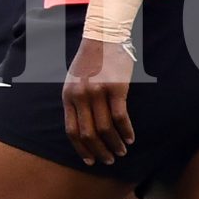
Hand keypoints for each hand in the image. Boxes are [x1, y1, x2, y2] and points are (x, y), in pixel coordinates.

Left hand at [60, 35, 136, 164]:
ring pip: (105, 129)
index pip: (71, 131)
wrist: (104, 37)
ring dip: (115, 144)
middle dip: (99, 151)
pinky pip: (121, 117)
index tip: (89, 161)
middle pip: (88, 134)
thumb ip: (75, 101)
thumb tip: (81, 126)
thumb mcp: (73, 81)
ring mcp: (98, 92)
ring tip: (121, 151)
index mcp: (68, 96)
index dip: (81, 149)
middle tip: (109, 160)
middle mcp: (80, 96)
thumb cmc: (90, 61)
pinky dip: (126, 131)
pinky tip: (130, 138)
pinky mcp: (116, 88)